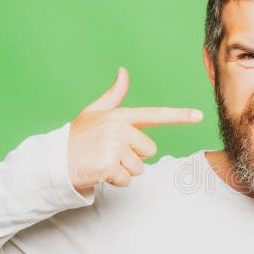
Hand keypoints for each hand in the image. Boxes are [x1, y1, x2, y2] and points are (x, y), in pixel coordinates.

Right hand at [68, 67, 202, 193]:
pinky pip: (127, 180)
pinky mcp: (109, 165)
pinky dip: (115, 181)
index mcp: (119, 116)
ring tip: (103, 162)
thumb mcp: (94, 113)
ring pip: (139, 168)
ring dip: (124, 171)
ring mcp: (114, 147)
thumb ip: (113, 95)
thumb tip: (123, 72)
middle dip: (133, 157)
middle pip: (149, 151)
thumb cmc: (77, 137)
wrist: (53, 161)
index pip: (155, 115)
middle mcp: (119, 129)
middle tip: (110, 154)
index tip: (199, 115)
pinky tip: (100, 172)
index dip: (179, 115)